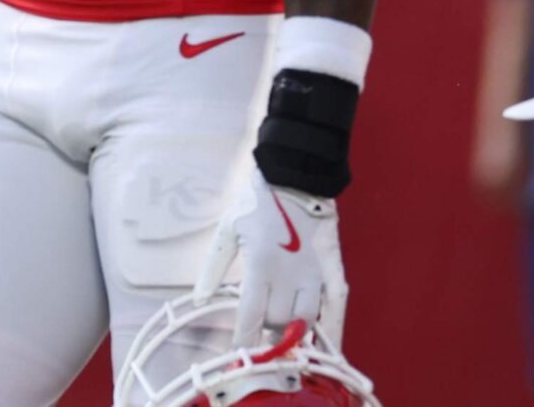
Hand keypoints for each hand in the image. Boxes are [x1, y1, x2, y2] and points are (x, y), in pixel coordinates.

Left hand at [195, 177, 347, 348]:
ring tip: (281, 330)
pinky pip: (334, 309)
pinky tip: (321, 342)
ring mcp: (314, 274)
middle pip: (278, 323)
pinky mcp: (331, 271)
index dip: (244, 339)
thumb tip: (200, 298)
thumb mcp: (228, 230)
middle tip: (258, 329)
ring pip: (305, 321)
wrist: (295, 180)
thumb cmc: (256, 205)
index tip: (238, 353)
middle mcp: (289, 274)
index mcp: (261, 265)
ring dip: (292, 330)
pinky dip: (328, 329)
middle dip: (266, 331)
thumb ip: (214, 267)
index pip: (252, 316)